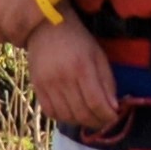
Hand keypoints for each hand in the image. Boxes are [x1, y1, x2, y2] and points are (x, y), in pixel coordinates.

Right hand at [29, 21, 121, 140]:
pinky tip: (72, 114)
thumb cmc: (78, 40)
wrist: (46, 27)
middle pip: (81, 113)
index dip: (106, 115)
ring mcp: (47, 84)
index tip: (114, 118)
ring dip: (81, 122)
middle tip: (104, 121)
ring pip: (66, 116)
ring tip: (90, 118)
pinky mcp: (36, 87)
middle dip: (97, 122)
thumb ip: (107, 82)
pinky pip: (50, 112)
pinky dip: (63, 118)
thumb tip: (114, 108)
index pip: (95, 102)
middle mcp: (63, 78)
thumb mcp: (98, 55)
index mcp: (82, 68)